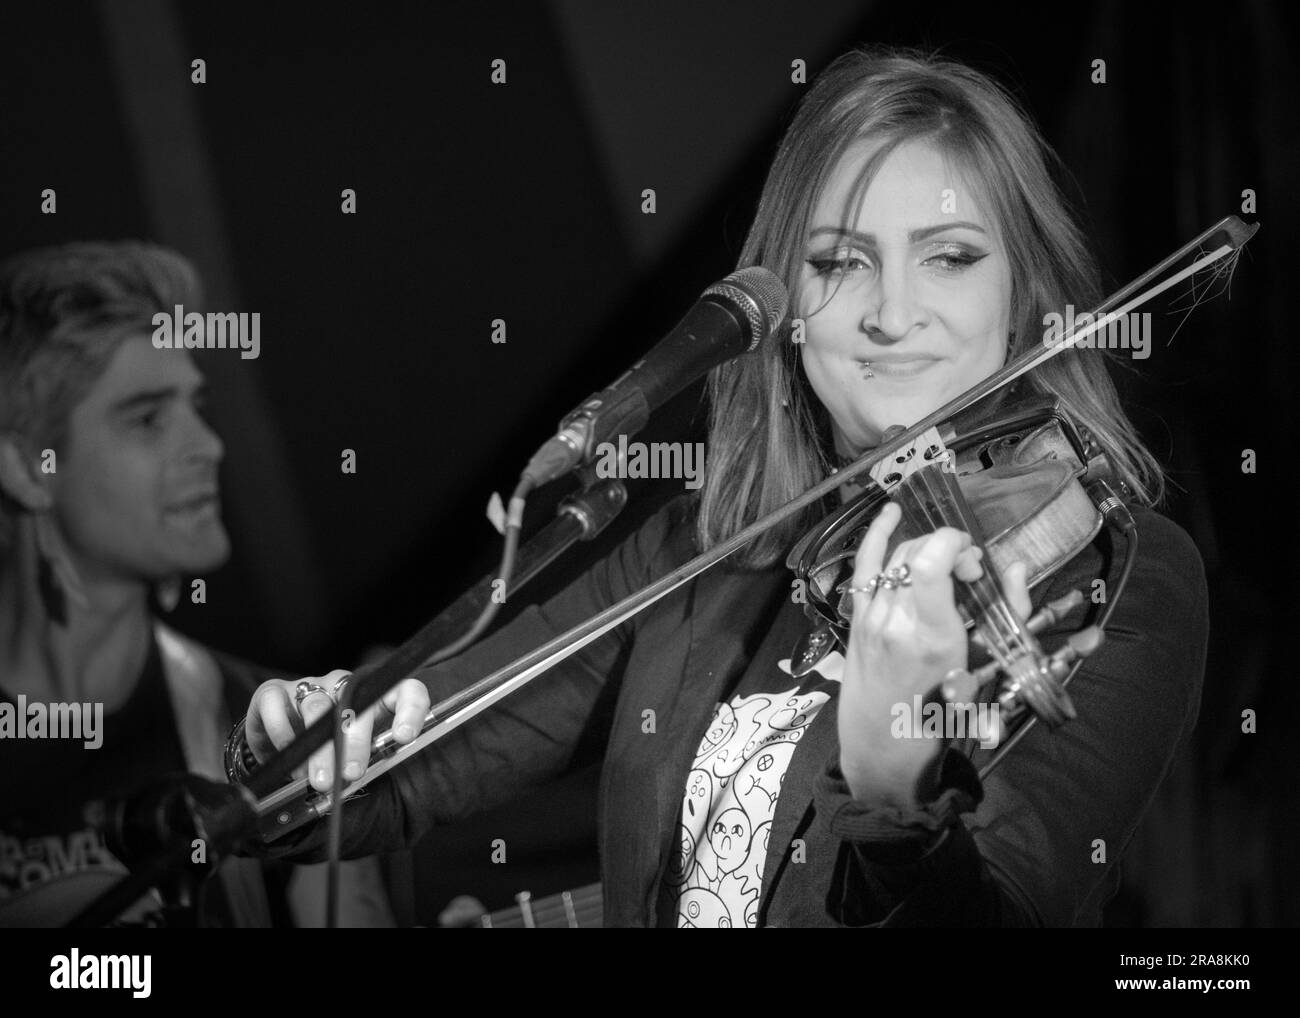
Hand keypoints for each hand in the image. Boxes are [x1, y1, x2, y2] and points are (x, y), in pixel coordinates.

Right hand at [244, 670, 430, 791]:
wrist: (277, 750)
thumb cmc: (326, 755)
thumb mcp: (351, 761)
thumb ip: (362, 768)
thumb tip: (358, 784)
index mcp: (375, 699)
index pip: (405, 691)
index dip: (410, 709)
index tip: (404, 736)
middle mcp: (344, 686)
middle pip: (356, 704)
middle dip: (355, 743)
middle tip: (351, 774)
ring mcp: (310, 686)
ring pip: (316, 707)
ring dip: (318, 749)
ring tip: (318, 780)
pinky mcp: (274, 691)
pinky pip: (277, 705)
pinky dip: (281, 734)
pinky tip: (284, 754)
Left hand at [837, 501, 1031, 808]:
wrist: (885, 742)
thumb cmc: (941, 711)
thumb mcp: (984, 669)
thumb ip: (1006, 614)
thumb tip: (1015, 567)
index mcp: (933, 636)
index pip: (930, 563)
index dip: (953, 543)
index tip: (974, 558)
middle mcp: (897, 621)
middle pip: (918, 554)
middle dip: (948, 549)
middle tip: (967, 572)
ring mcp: (872, 617)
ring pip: (897, 556)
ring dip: (925, 547)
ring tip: (945, 562)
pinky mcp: (858, 617)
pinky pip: (865, 565)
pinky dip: (877, 535)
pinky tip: (891, 512)